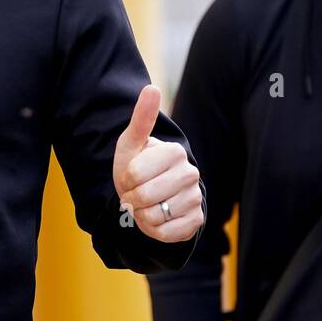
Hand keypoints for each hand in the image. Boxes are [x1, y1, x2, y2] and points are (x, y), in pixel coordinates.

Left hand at [112, 84, 202, 242]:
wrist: (152, 196)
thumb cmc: (139, 166)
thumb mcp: (132, 144)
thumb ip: (141, 119)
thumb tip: (151, 87)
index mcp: (175, 152)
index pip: (134, 174)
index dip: (125, 179)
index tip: (131, 176)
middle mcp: (191, 174)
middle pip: (143, 196)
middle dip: (132, 199)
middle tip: (136, 193)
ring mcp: (196, 198)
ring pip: (153, 217)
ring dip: (142, 215)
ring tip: (147, 205)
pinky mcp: (196, 221)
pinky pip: (165, 233)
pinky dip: (154, 230)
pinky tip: (158, 219)